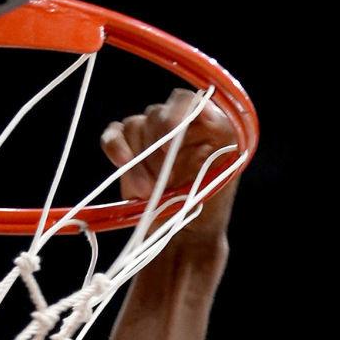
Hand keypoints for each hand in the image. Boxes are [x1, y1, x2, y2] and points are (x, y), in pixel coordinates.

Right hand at [101, 89, 239, 242]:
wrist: (186, 237)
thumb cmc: (210, 206)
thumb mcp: (225, 168)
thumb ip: (220, 134)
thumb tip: (206, 108)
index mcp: (203, 123)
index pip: (187, 101)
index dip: (176, 115)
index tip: (170, 140)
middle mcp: (175, 123)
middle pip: (156, 115)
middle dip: (157, 150)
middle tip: (165, 181)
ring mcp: (149, 136)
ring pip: (134, 127)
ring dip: (139, 161)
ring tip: (148, 192)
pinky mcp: (127, 151)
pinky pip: (114, 136)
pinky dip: (115, 147)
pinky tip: (122, 163)